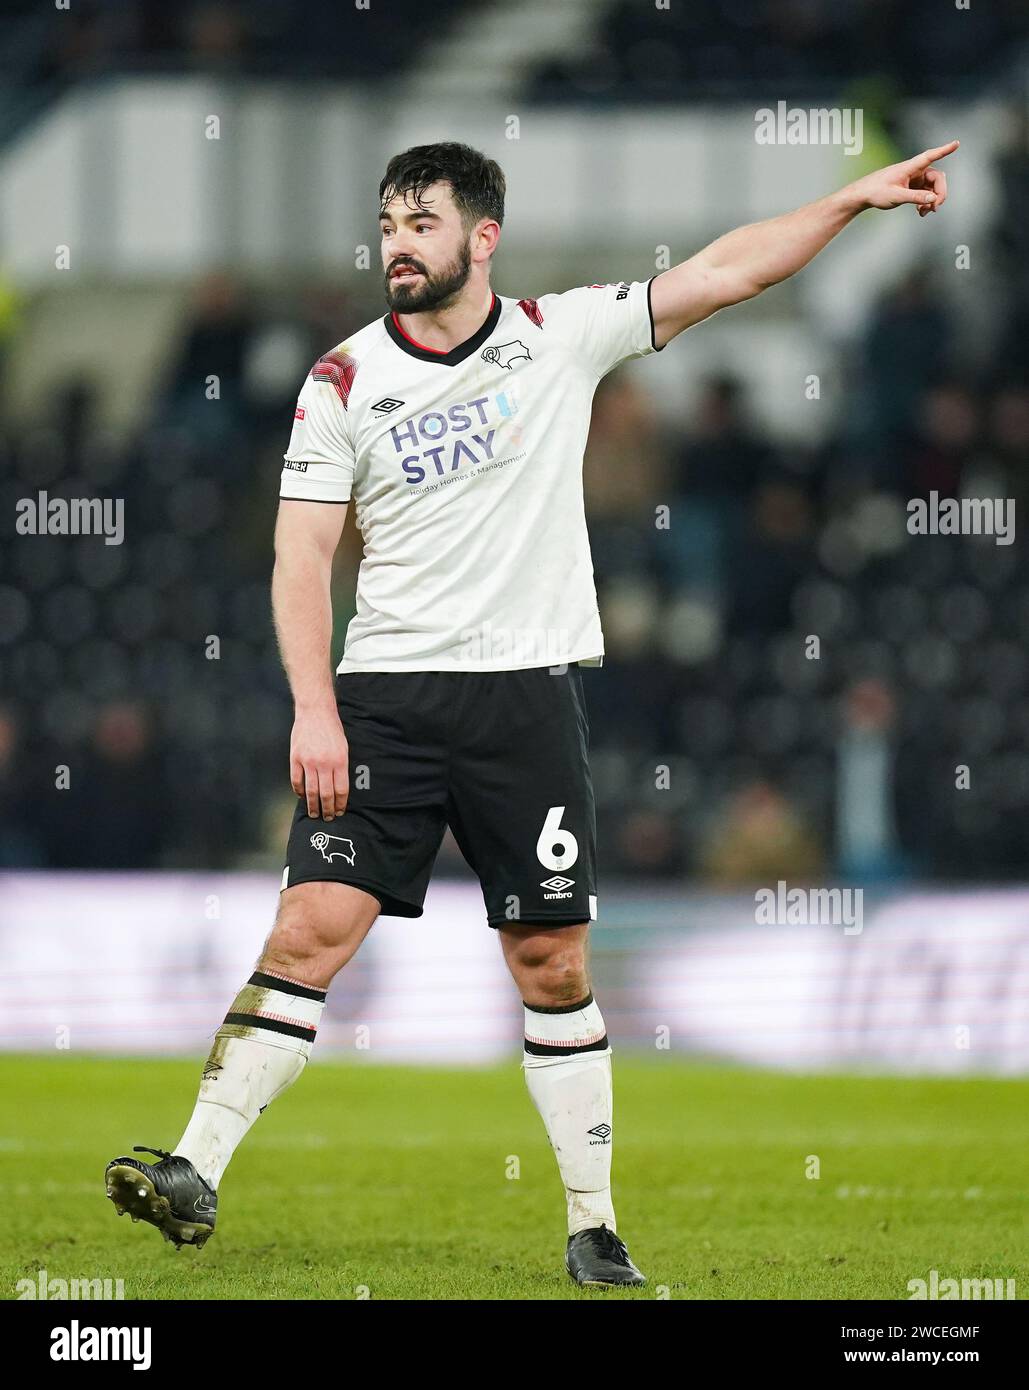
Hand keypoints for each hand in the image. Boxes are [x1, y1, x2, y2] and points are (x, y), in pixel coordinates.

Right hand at [290, 707, 349, 821]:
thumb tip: (339, 789)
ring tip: (314, 813)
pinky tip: (302, 797)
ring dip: (313, 805)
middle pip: (326, 794)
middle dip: (327, 809)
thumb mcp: (344, 748)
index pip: (341, 789)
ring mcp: (308, 761)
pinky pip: (296, 780)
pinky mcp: (295, 757)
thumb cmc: (332, 730)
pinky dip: (299, 791)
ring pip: (310, 790)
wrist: (316, 712)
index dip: (340, 804)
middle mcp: (324, 763)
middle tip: (328, 818)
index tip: (340, 812)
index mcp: (339, 761)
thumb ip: (341, 767)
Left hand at [850, 140, 958, 216]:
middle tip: (934, 208)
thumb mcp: (897, 196)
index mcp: (910, 167)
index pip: (930, 156)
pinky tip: (921, 212)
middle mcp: (915, 171)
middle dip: (939, 193)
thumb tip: (933, 198)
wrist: (863, 195)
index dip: (944, 150)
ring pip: (933, 187)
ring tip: (925, 212)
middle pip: (937, 178)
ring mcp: (915, 178)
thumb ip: (916, 197)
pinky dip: (926, 202)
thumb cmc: (876, 191)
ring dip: (932, 200)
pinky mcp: (912, 186)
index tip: (956, 143)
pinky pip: (926, 193)